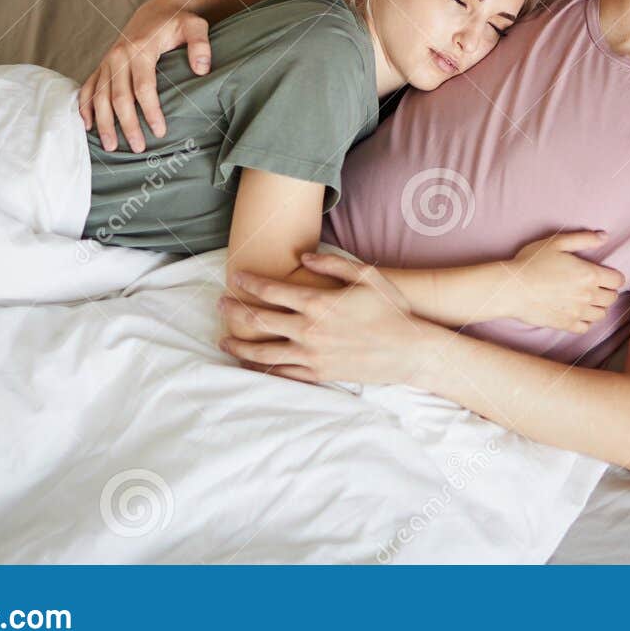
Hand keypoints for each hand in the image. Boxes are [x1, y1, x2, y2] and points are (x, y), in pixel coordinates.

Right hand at [77, 0, 211, 152]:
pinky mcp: (103, 64)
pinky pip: (88, 86)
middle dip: (127, 124)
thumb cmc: (179, 22)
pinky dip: (84, 106)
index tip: (160, 131)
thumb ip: (200, 45)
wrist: (158, 10)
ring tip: (111, 147)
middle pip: (119, 96)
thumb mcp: (196, 26)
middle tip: (138, 148)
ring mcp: (108, 61)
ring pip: (99, 95)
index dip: (150, 110)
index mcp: (140, 49)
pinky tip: (87, 125)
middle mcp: (119, 56)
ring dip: (103, 122)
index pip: (143, 86)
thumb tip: (201, 70)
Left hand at [218, 259, 428, 386]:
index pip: (271, 291)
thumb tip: (304, 257)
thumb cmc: (390, 309)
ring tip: (223, 339)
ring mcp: (311, 355)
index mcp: (318, 303)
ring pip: (262, 351)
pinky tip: (249, 363)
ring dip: (238, 344)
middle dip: (234, 310)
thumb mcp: (366, 275)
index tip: (236, 277)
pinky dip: (261, 368)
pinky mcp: (317, 373)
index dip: (249, 282)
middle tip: (220, 303)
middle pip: (258, 320)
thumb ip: (332, 264)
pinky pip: (281, 373)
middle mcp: (308, 330)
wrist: (408, 350)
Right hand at [498, 231, 622, 332]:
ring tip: (588, 299)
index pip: (618, 280)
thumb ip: (583, 238)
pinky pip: (586, 327)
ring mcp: (577, 312)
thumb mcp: (557, 243)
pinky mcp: (566, 324)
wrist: (512, 288)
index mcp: (589, 274)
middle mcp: (587, 295)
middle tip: (596, 286)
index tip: (606, 275)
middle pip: (612, 298)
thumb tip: (604, 236)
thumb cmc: (532, 263)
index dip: (614, 276)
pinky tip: (577, 312)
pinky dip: (585, 321)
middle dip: (608, 291)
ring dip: (598, 306)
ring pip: (601, 314)